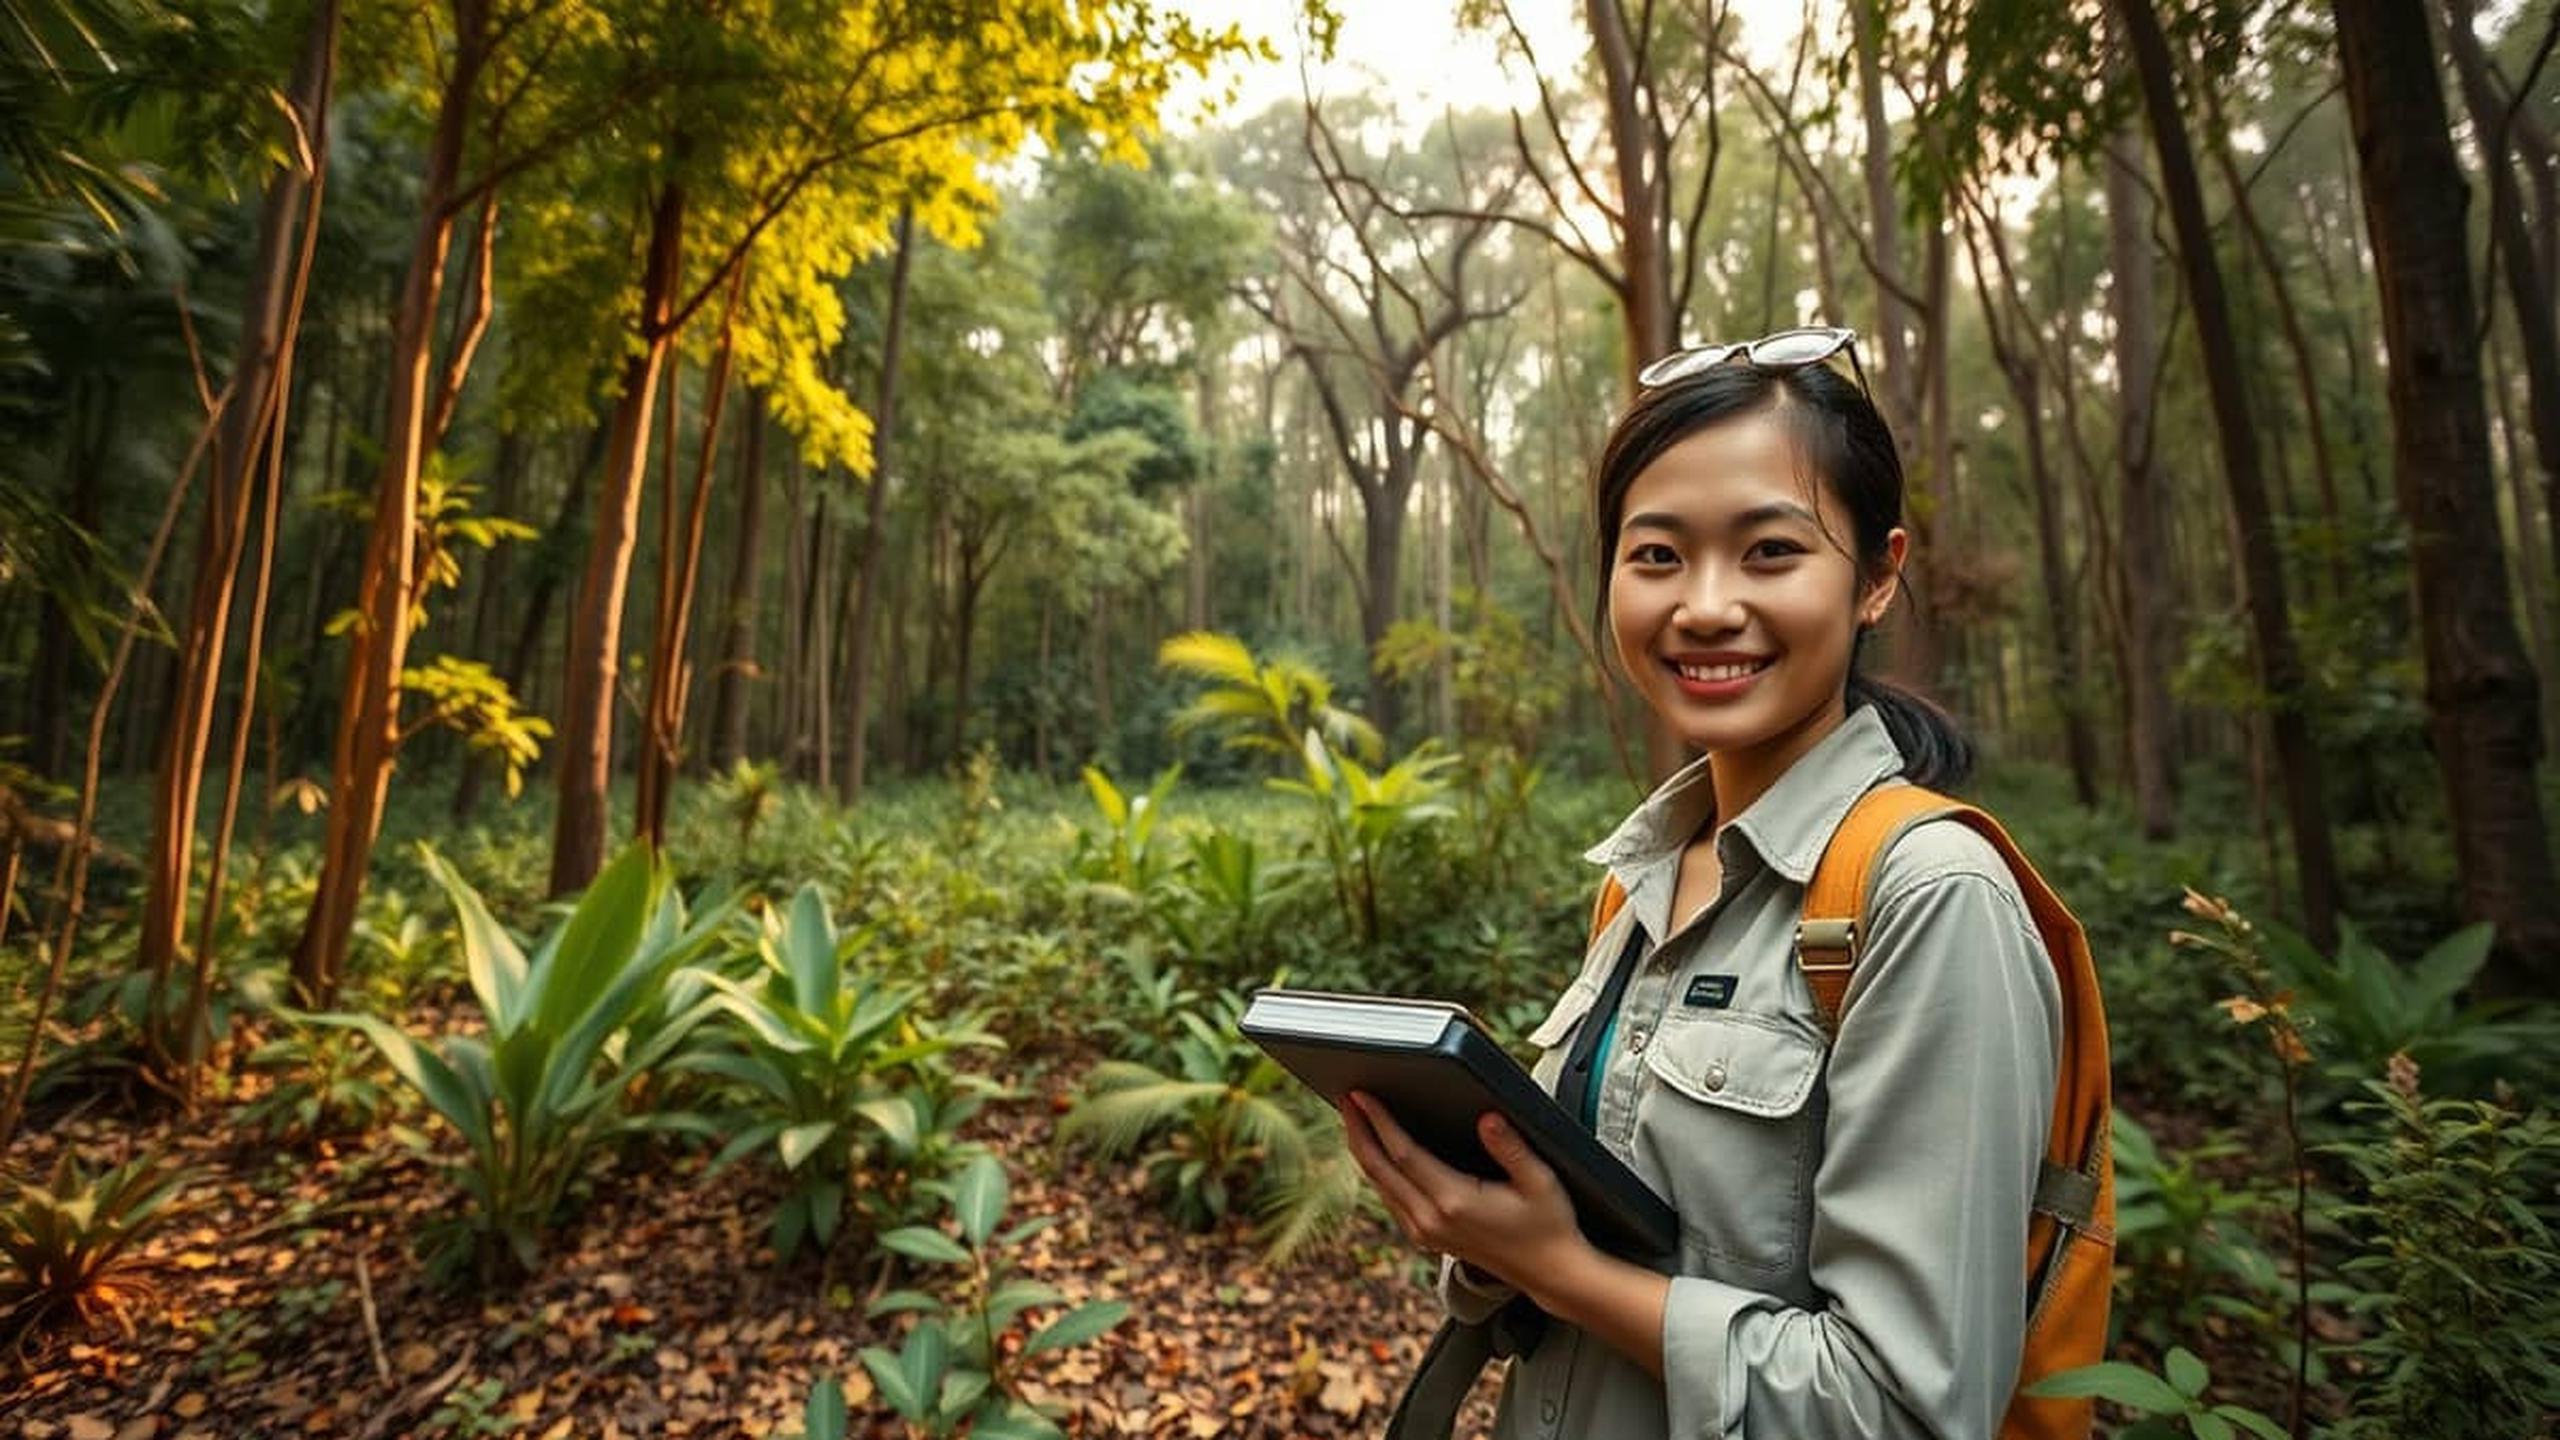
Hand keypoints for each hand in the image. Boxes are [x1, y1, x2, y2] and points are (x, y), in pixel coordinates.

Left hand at [1338, 1090, 1587, 1292]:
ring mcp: (1426, 1233)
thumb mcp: (1539, 1181)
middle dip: (1358, 1130)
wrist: (1550, 1273)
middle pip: (1379, 1169)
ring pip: (1380, 1186)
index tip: (1361, 1095)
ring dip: (1364, 1150)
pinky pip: (1391, 1199)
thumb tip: (1487, 1118)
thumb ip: (1511, 1147)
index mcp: (1454, 1203)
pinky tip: (1378, 1152)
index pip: (1402, 1153)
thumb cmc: (1549, 1225)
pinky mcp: (1427, 1238)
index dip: (1378, 1121)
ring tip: (1355, 1117)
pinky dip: (1378, 1171)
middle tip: (1345, 1098)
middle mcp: (1431, 1221)